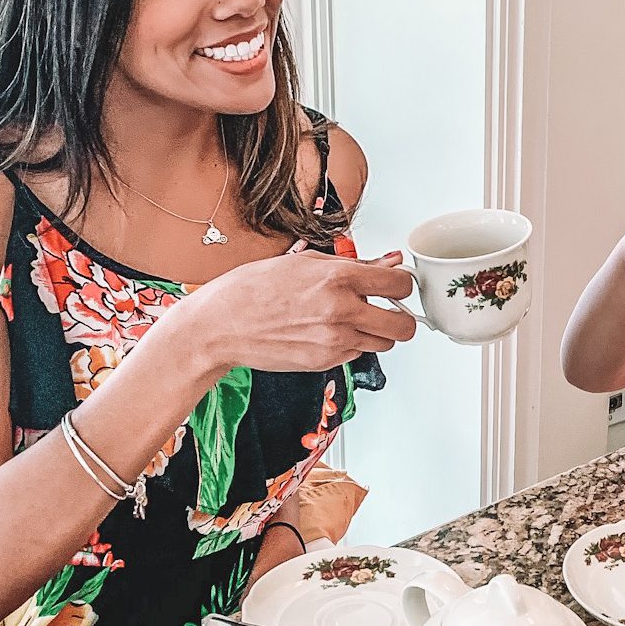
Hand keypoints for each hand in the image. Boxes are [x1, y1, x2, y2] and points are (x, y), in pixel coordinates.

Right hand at [186, 245, 417, 375]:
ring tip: (352, 319)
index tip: (394, 285)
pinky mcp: (325, 362)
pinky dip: (351, 344)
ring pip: (383, 344)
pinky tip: (328, 331)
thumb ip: (355, 266)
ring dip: (376, 332)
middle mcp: (341, 312)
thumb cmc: (253, 289)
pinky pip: (356, 354)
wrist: (221, 325)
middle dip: (400, 317)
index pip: (400, 285)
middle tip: (387, 309)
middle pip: (403, 326)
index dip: (401, 285)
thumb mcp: (305, 262)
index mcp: (338, 279)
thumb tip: (389, 264)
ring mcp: (334, 342)